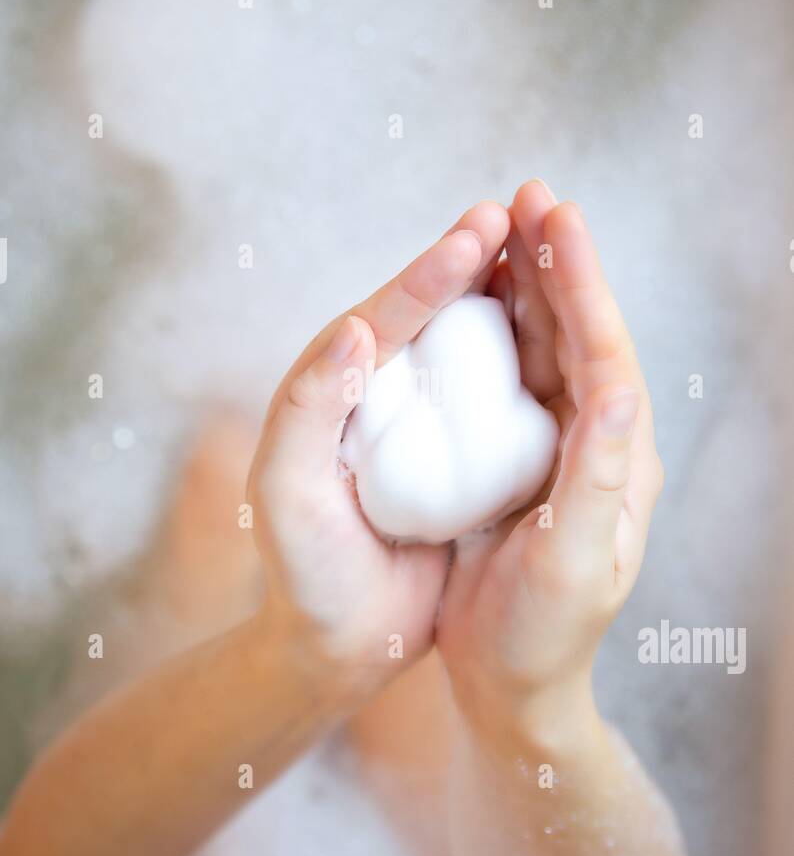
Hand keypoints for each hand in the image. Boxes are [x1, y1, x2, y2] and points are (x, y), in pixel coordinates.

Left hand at [247, 202, 509, 702]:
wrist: (335, 645)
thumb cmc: (301, 572)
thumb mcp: (286, 492)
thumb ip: (308, 406)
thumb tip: (356, 328)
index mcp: (334, 388)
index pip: (390, 314)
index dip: (436, 271)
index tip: (482, 230)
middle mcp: (379, 395)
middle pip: (436, 313)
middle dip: (482, 260)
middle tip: (529, 210)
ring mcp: (422, 427)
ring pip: (474, 346)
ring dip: (514, 298)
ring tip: (556, 253)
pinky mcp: (456, 464)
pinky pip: (499, 401)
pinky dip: (530, 363)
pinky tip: (568, 342)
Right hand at [437, 180, 663, 741]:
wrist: (508, 685)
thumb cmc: (540, 635)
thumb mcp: (574, 562)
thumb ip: (598, 475)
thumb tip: (618, 384)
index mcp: (616, 460)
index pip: (605, 352)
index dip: (583, 284)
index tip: (556, 219)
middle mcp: (594, 443)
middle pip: (578, 334)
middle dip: (557, 263)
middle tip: (530, 194)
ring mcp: (555, 448)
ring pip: (543, 347)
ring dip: (527, 284)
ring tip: (504, 224)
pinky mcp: (516, 460)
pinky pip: (507, 378)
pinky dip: (493, 329)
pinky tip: (471, 299)